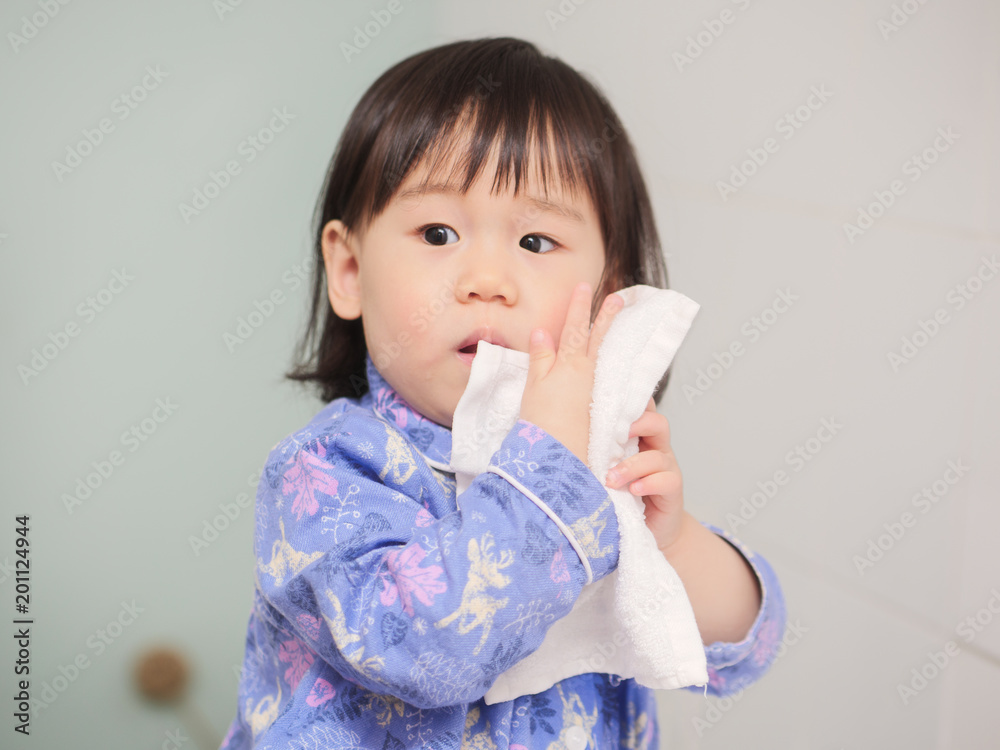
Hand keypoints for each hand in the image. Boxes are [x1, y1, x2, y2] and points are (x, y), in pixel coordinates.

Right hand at [519, 281, 623, 464]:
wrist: (558, 459)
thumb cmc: (541, 425)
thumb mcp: (534, 387)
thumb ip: (540, 358)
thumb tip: (541, 331)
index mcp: (569, 366)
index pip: (574, 329)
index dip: (579, 307)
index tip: (585, 286)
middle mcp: (587, 375)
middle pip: (597, 339)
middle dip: (606, 317)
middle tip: (618, 298)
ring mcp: (595, 391)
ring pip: (603, 357)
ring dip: (610, 338)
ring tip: (619, 324)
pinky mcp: (600, 408)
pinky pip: (608, 378)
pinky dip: (613, 365)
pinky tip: (617, 364)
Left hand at [604, 397, 685, 550]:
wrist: (650, 530)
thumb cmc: (623, 497)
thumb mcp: (606, 469)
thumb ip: (597, 453)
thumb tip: (564, 439)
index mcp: (639, 439)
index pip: (641, 412)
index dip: (630, 405)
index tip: (606, 408)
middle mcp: (656, 449)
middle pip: (657, 423)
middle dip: (637, 425)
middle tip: (614, 438)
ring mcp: (667, 469)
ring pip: (657, 455)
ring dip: (632, 465)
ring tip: (611, 479)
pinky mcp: (673, 491)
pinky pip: (667, 480)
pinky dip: (649, 483)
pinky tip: (633, 490)